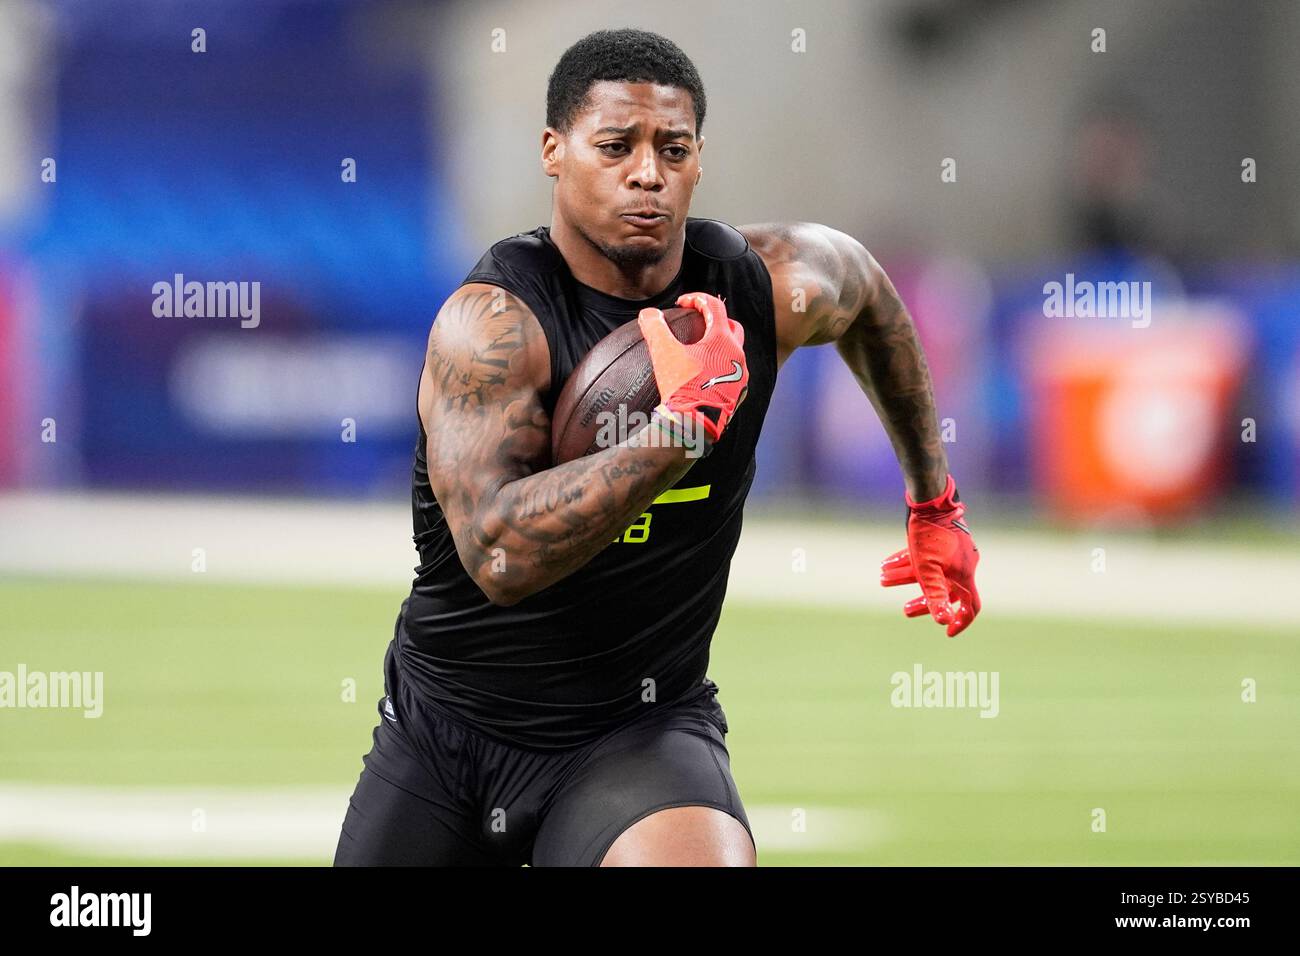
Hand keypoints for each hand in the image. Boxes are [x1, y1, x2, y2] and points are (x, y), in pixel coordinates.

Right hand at [638, 292, 749, 453]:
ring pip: (734, 351)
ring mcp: (741, 376)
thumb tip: (647, 313)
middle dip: (715, 320)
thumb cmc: (682, 387)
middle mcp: (738, 356)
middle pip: (732, 327)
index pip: (715, 306)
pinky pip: (732, 373)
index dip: (697, 299)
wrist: (695, 426)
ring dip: (719, 345)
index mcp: (723, 341)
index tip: (682, 303)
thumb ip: (655, 328)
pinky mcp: (738, 394)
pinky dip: (720, 366)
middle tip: (697, 323)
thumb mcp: (664, 354)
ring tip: (700, 350)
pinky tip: (704, 374)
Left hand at [880, 474, 980, 636]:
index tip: (947, 631)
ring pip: (930, 571)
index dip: (961, 621)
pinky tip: (887, 564)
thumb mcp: (928, 569)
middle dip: (923, 600)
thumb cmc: (929, 535)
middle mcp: (963, 564)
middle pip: (945, 591)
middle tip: (904, 609)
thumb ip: (935, 595)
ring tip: (884, 579)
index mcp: (964, 574)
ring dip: (907, 578)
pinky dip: (908, 561)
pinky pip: (926, 557)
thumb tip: (942, 621)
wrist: (929, 499)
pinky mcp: (943, 538)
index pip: (971, 606)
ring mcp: (954, 551)